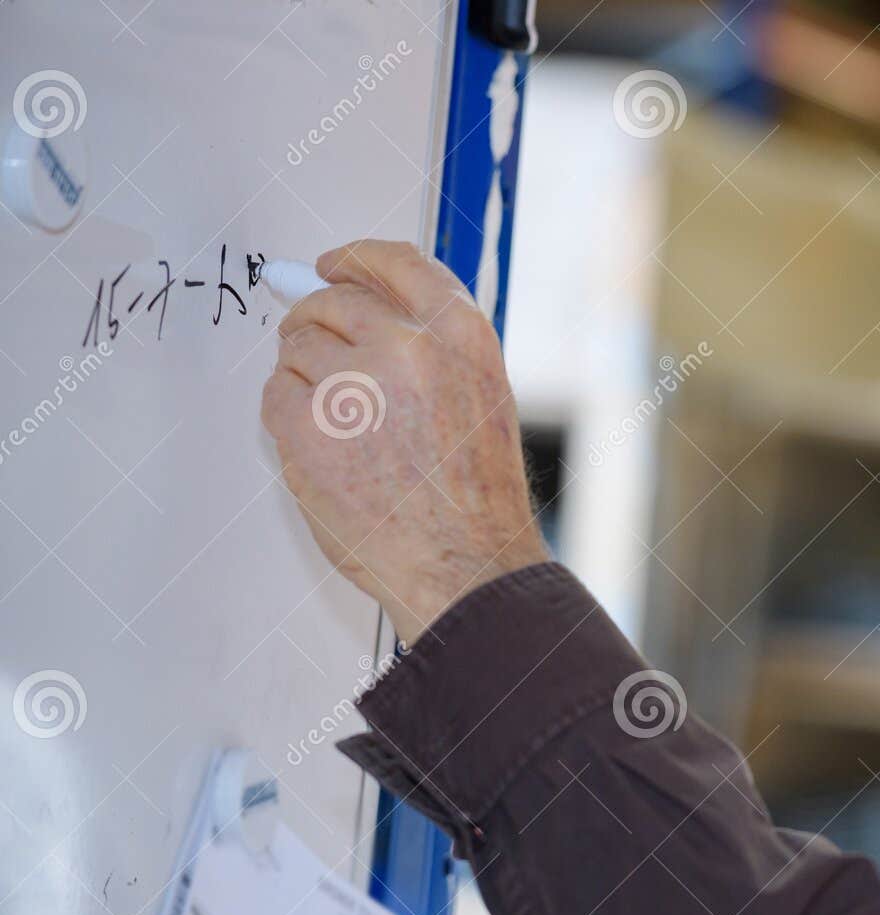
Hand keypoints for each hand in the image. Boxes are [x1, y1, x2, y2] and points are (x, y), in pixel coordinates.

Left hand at [261, 240, 547, 644]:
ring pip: (296, 348)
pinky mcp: (308, 424)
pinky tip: (326, 454)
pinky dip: (288, 421)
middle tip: (329, 373)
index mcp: (461, 333)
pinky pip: (274, 396)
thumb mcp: (480, 396)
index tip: (331, 266)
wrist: (465, 563)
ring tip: (346, 434)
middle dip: (318, 329)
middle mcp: (409, 345)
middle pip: (330, 302)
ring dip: (307, 382)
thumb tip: (353, 299)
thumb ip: (428, 344)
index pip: (394, 263)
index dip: (355, 261)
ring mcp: (354, 383)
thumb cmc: (474, 495)